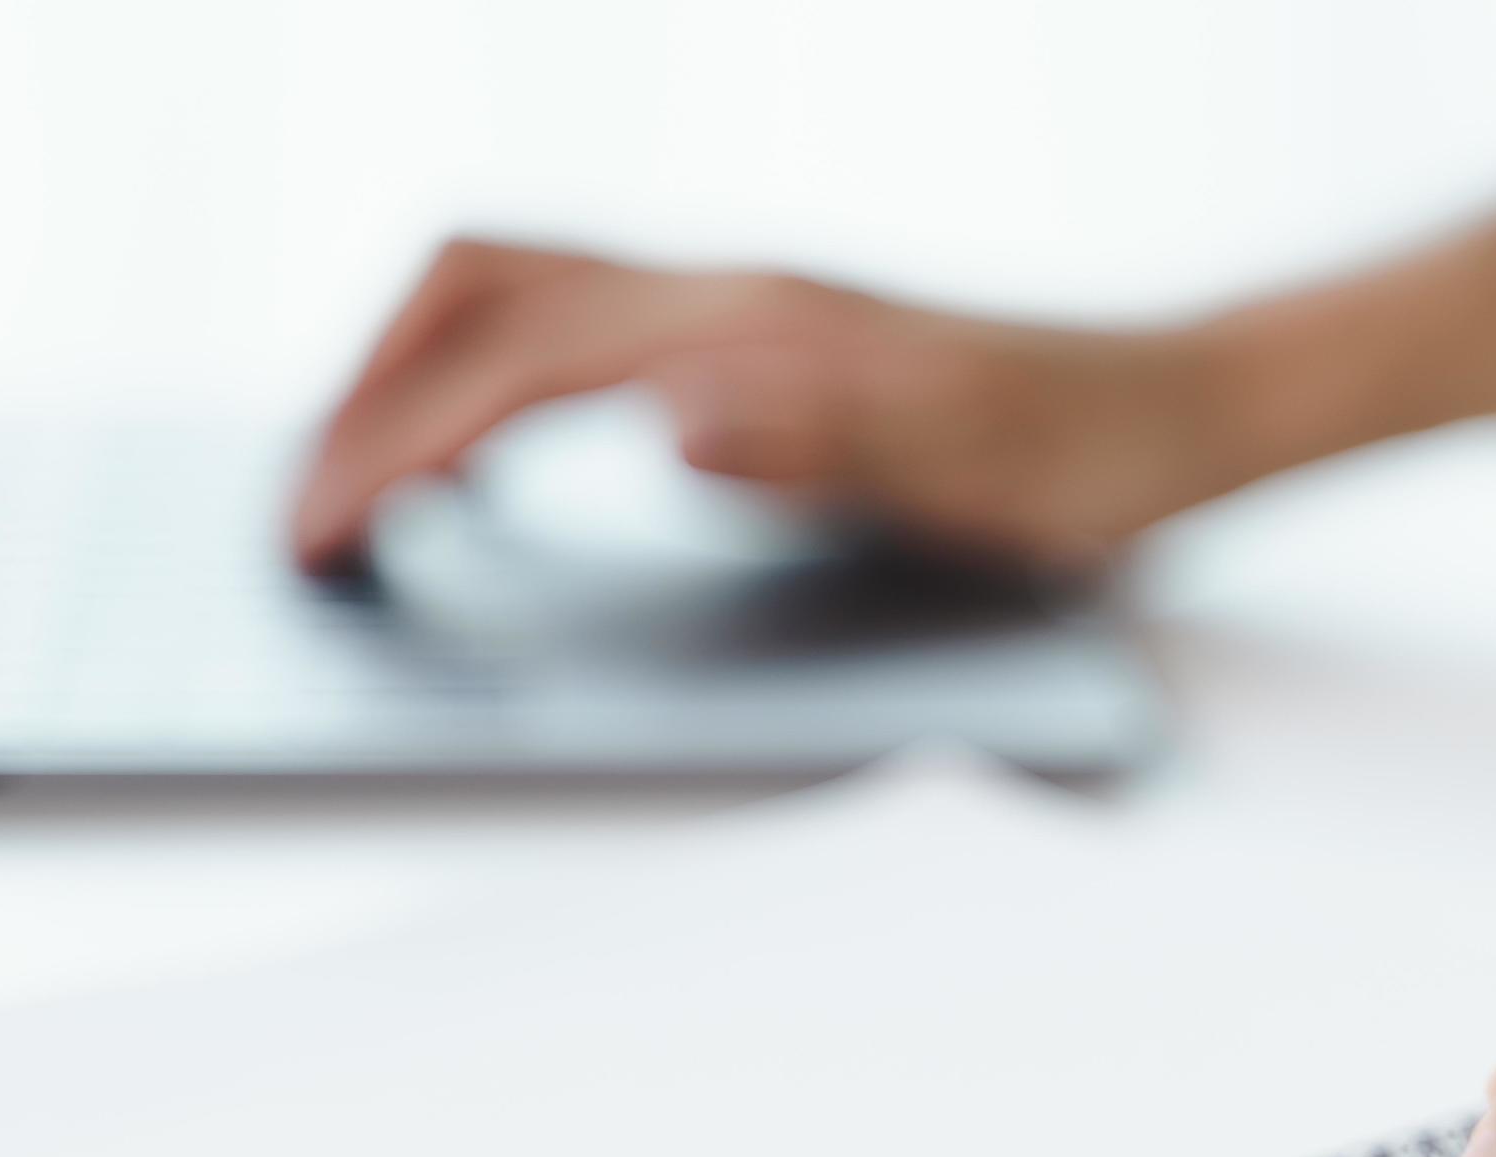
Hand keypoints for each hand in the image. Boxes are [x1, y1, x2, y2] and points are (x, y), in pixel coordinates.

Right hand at [290, 239, 1281, 573]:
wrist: (1188, 408)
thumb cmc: (1096, 456)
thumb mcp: (973, 474)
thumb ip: (825, 444)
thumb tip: (672, 419)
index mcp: (756, 323)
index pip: (513, 365)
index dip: (396, 447)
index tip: (322, 532)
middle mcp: (732, 290)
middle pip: (475, 285)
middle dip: (360, 387)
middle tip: (307, 510)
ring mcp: (743, 303)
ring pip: (516, 288)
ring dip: (413, 366)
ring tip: (364, 480)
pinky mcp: (765, 335)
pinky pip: (577, 323)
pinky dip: (488, 375)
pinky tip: (494, 460)